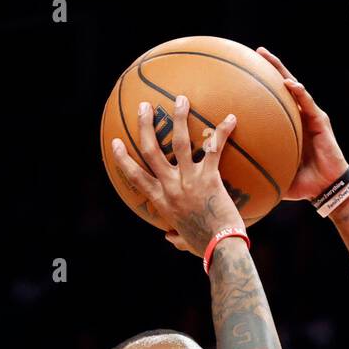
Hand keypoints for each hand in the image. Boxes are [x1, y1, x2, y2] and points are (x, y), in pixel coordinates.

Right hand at [109, 95, 243, 255]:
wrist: (221, 248)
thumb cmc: (204, 246)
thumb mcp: (184, 242)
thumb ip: (175, 237)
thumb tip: (169, 238)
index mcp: (162, 201)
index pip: (136, 176)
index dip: (123, 159)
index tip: (116, 143)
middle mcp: (171, 187)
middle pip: (151, 151)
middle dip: (145, 126)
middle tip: (144, 106)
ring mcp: (189, 181)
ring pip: (179, 143)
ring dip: (179, 118)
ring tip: (180, 99)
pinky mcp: (210, 178)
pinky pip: (214, 150)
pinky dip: (222, 132)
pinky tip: (232, 118)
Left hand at [256, 47, 348, 201]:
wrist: (326, 188)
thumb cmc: (302, 183)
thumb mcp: (275, 173)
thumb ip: (257, 171)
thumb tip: (233, 179)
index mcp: (288, 126)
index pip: (273, 102)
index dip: (261, 87)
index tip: (244, 74)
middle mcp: (299, 117)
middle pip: (283, 87)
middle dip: (271, 68)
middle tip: (256, 53)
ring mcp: (310, 117)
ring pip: (295, 88)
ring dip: (282, 71)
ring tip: (267, 57)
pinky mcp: (321, 122)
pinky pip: (308, 104)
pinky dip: (300, 93)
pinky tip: (291, 84)